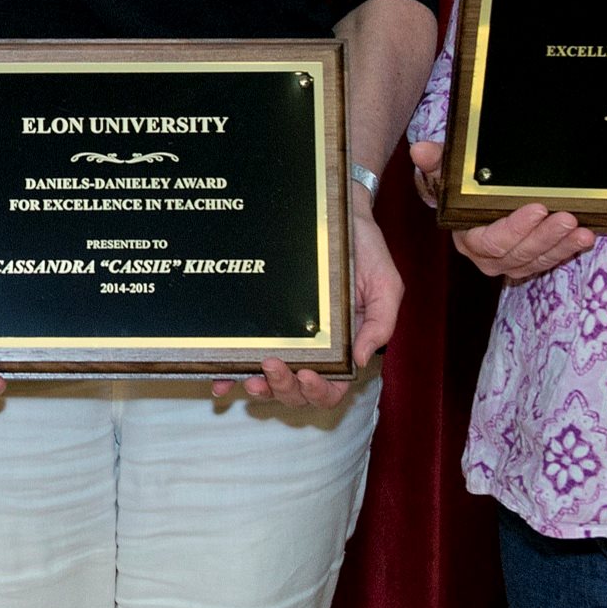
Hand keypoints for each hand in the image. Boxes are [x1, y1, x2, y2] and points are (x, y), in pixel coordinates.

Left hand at [220, 189, 399, 406]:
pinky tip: (221, 381)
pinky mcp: (263, 323)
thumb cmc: (365, 252)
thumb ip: (380, 323)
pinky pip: (245, 355)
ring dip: (260, 388)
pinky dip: (231, 375)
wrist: (338, 215)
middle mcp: (313, 348)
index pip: (333, 386)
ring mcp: (286, 339)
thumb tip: (360, 360)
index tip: (308, 375)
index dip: (319, 392)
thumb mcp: (385, 285)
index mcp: (344, 346)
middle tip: (273, 367)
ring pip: (271, 381)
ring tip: (250, 379)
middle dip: (284, 389)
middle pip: (298, 390)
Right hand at [420, 137, 592, 281]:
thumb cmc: (461, 183)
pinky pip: (549, 262)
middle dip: (545, 237)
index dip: (515, 228)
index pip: (491, 241)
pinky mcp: (529, 262)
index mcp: (467, 238)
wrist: (473, 197)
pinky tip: (585, 238)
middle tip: (567, 217)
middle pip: (518, 254)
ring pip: (536, 260)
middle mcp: (486, 256)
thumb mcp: (448, 169)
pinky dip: (568, 251)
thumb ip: (436, 160)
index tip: (538, 208)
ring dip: (561, 246)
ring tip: (581, 230)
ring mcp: (509, 261)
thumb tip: (420, 150)